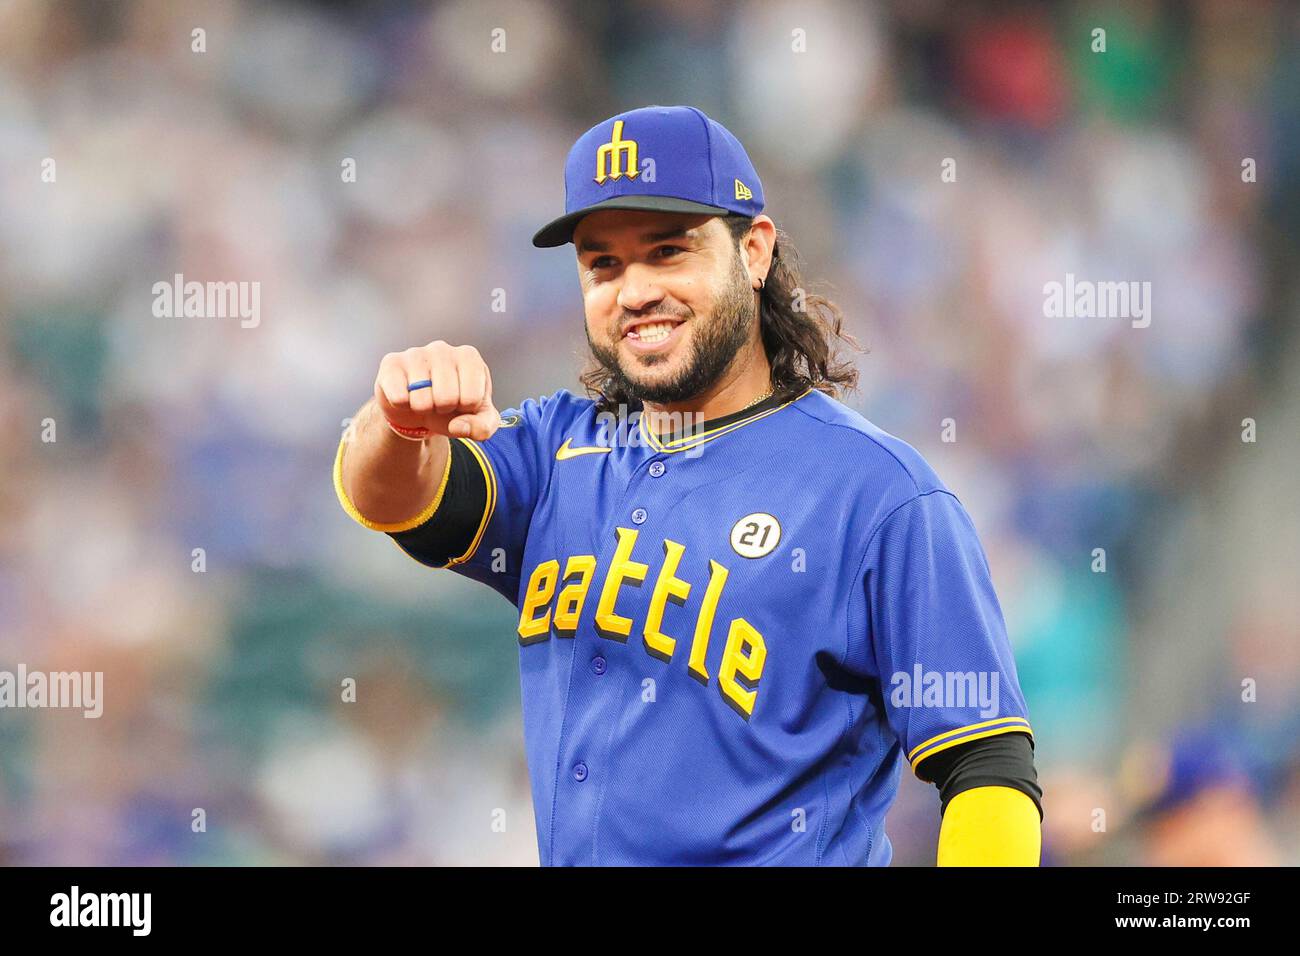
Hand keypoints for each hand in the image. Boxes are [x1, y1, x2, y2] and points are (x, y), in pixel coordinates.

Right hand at [373, 342, 500, 440]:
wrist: (417, 407)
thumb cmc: (452, 408)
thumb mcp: (476, 420)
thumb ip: (482, 428)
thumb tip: (459, 427)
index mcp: (469, 357)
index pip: (472, 398)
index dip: (465, 409)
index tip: (460, 400)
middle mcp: (442, 349)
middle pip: (447, 399)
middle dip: (443, 410)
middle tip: (439, 402)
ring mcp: (415, 353)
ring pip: (422, 400)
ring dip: (423, 409)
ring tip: (424, 398)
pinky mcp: (391, 363)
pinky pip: (398, 397)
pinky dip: (402, 406)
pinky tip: (405, 396)